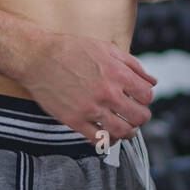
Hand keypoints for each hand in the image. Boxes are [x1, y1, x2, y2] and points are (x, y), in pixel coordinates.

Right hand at [19, 31, 156, 146]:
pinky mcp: (74, 120)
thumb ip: (132, 65)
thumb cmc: (70, 49)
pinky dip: (108, 141)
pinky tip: (108, 135)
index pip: (147, 95)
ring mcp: (91, 109)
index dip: (147, 98)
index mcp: (116, 73)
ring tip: (127, 128)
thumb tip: (152, 81)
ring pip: (123, 131)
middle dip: (142, 116)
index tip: (140, 98)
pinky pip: (99, 140)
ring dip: (130, 132)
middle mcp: (106, 93)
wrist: (37, 57)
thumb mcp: (106, 48)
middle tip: (136, 114)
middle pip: (140, 116)